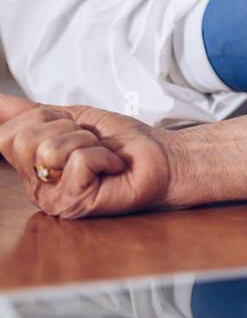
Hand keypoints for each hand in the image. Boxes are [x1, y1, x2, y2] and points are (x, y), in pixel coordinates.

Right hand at [0, 94, 172, 218]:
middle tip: (89, 140)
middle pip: (23, 139)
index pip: (6, 134)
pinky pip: (78, 161)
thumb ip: (28, 112)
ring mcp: (53, 199)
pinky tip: (112, 167)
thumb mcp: (69, 117)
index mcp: (30, 166)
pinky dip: (103, 154)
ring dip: (85, 140)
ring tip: (101, 153)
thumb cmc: (119, 141)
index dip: (44, 118)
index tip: (71, 127)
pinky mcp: (76, 204)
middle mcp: (35, 187)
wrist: (160, 157)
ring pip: (49, 148)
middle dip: (64, 127)